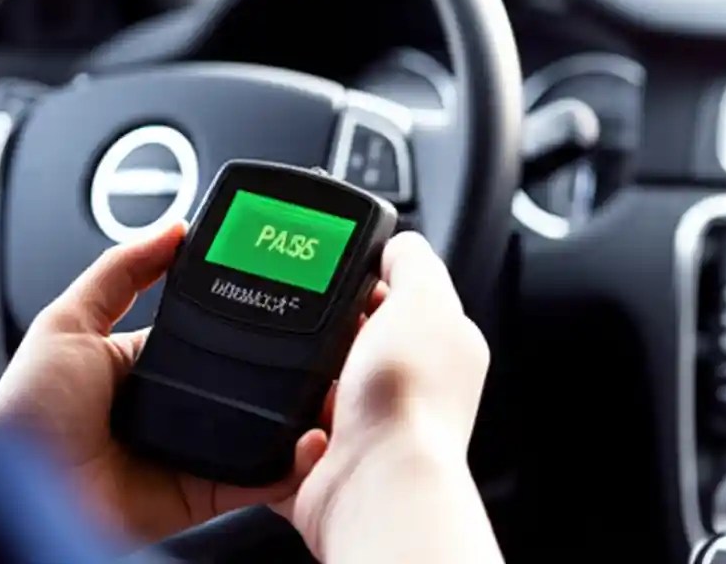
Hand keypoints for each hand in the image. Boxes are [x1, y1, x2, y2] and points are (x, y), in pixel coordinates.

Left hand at [0, 223, 327, 543]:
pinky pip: (261, 479)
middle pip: (249, 379)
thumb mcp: (67, 323)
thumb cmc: (29, 414)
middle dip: (289, 363)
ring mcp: (196, 451)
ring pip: (265, 428)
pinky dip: (293, 465)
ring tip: (333, 386)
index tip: (293, 292)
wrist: (24, 494)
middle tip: (329, 341)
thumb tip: (174, 227)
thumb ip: (120, 271)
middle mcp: (178, 407)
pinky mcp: (207, 492)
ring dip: (300, 411)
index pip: (215, 332)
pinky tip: (314, 439)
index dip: (253, 315)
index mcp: (150, 366)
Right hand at [280, 232, 502, 563]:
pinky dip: (284, 427)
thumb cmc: (408, 398)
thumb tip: (398, 242)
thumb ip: (414, 260)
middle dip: (325, 331)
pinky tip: (294, 420)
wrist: (375, 483)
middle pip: (354, 340)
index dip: (367, 281)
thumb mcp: (423, 297)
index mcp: (441, 348)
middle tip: (304, 322)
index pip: (401, 298)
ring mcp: (371, 429)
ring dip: (299, 380)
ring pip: (318, 387)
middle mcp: (412, 390)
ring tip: (295, 372)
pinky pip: (290, 435)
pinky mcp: (330, 464)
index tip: (335, 272)